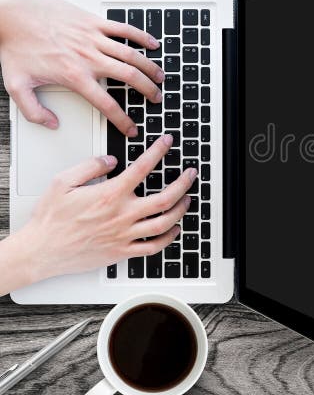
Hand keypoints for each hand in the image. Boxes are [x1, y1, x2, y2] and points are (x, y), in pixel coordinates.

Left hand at [0, 0, 163, 136]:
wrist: (11, 14)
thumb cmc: (15, 45)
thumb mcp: (16, 85)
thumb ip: (33, 111)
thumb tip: (50, 123)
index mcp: (75, 76)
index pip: (107, 104)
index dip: (123, 120)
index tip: (131, 128)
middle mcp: (89, 58)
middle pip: (129, 77)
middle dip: (148, 91)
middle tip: (156, 98)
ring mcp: (94, 38)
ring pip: (132, 55)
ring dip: (150, 67)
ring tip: (160, 76)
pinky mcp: (93, 22)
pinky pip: (124, 30)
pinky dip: (141, 37)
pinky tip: (152, 44)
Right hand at [11, 134, 195, 282]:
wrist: (41, 250)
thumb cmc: (50, 219)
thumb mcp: (62, 182)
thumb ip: (89, 166)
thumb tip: (110, 160)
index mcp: (110, 194)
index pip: (142, 168)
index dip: (158, 152)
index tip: (167, 143)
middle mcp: (121, 215)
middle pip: (165, 198)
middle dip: (184, 183)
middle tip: (191, 174)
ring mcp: (124, 235)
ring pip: (164, 223)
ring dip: (181, 210)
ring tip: (188, 199)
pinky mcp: (122, 252)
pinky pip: (153, 247)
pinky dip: (168, 238)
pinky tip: (174, 229)